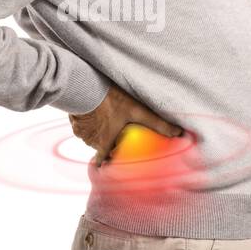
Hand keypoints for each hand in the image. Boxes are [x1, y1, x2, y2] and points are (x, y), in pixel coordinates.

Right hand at [69, 84, 184, 167]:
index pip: (102, 160)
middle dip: (103, 141)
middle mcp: (90, 140)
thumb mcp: (138, 111)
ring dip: (94, 128)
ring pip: (88, 133)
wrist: (85, 86)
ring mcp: (79, 130)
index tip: (108, 162)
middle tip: (110, 132)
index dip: (105, 163)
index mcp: (104, 142)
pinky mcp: (72, 119)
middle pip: (97, 145)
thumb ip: (157, 123)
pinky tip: (92, 108)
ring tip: (103, 118)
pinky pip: (79, 122)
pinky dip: (85, 118)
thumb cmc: (111, 100)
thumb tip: (178, 132)